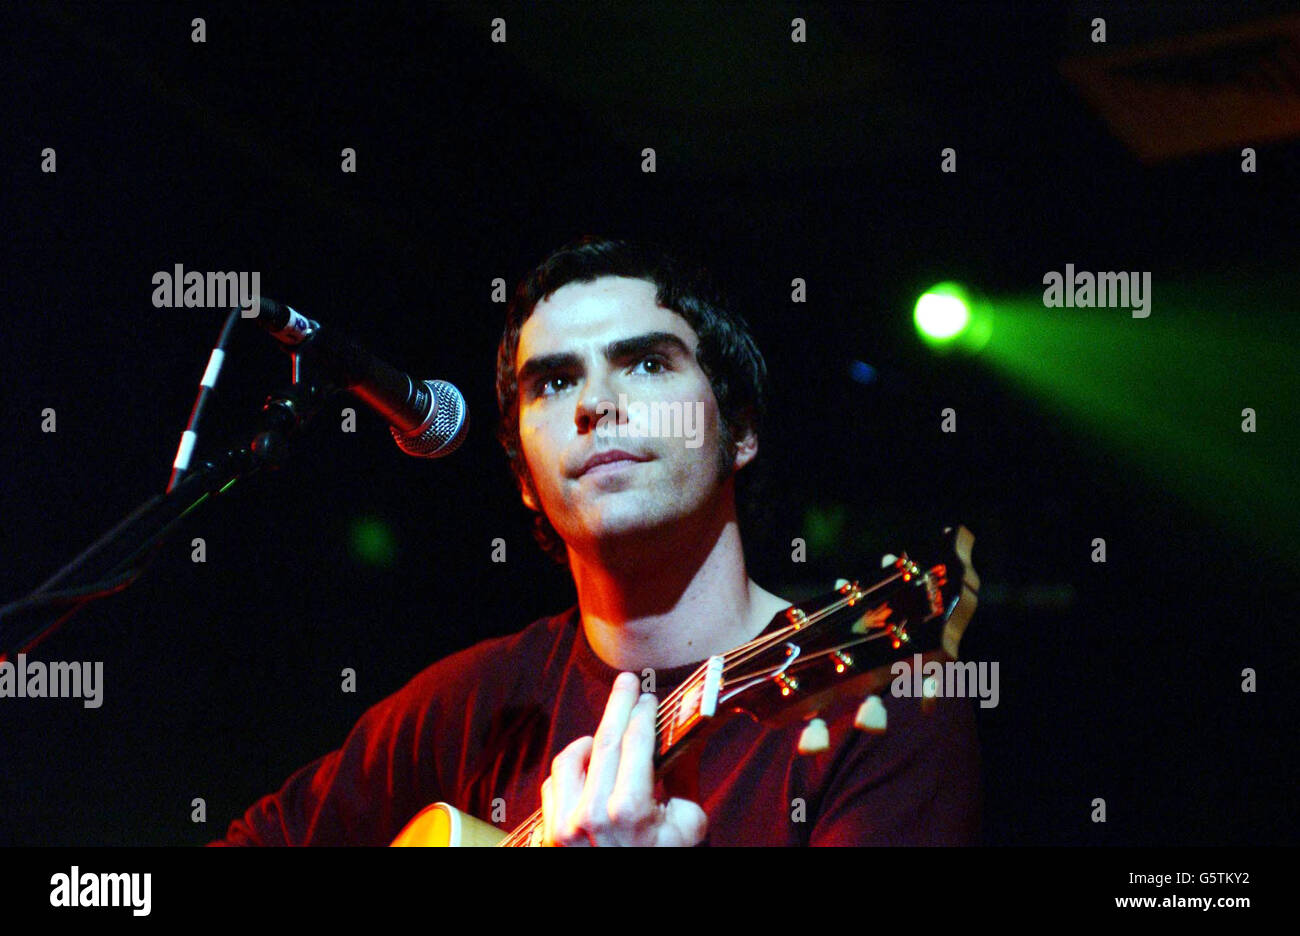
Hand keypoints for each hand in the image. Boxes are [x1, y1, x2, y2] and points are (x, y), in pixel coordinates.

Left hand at [541, 671, 707, 845]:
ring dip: (591, 739)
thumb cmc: (665, 861)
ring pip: (570, 758)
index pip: (635, 740)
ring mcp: (565, 826)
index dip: (643, 711)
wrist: (630, 908)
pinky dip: (571, 770)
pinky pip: (554, 785)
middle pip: (604, 739)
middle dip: (618, 704)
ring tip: (608, 735)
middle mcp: (590, 814)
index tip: (649, 696)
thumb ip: (683, 778)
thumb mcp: (688, 825)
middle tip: (627, 680)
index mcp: (627, 809)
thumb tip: (682, 736)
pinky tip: (588, 769)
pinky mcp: (550, 836)